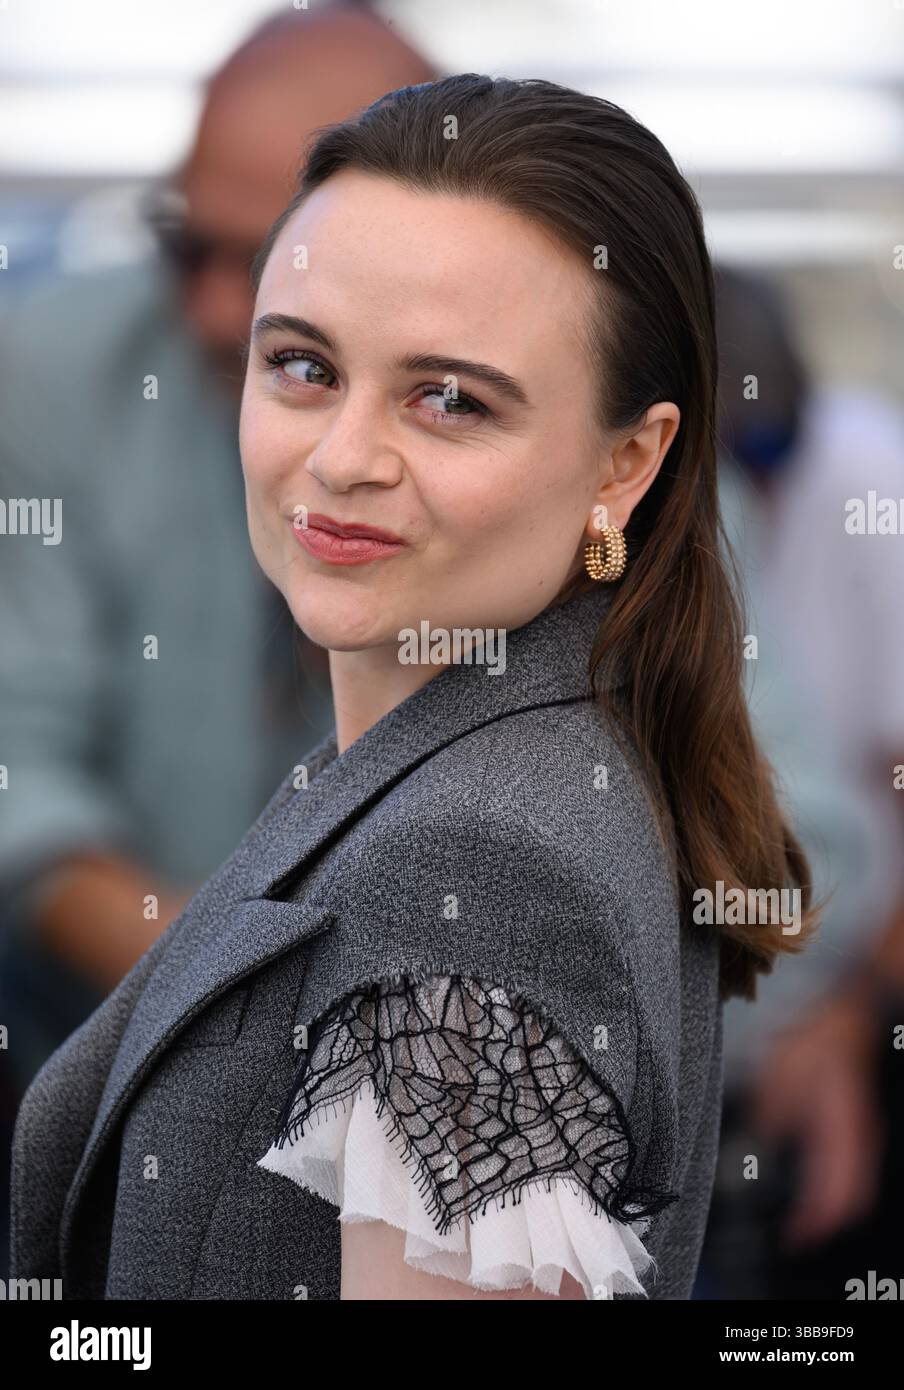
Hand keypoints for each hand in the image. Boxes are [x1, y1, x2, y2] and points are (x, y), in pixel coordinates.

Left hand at [748, 989, 885, 1249]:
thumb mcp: (776, 1082)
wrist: (843, 1022)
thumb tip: (750, 1148)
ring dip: (832, 1210)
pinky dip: (837, 1189)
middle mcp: (856, 1142)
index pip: (834, 1194)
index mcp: (838, 1134)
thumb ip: (766, 1120)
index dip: (814, 1223)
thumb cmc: (813, 1047)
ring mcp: (862, 1137)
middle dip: (826, 1225)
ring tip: (803, 1220)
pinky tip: (816, 1190)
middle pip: (851, 1201)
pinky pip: (854, 1171)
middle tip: (797, 1236)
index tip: (793, 1238)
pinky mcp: (859, 1130)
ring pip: (856, 1188)